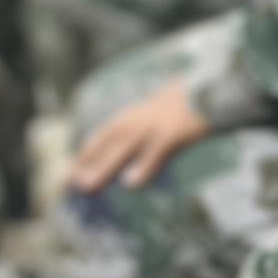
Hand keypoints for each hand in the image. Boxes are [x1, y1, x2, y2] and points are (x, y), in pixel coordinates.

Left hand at [69, 78, 210, 193]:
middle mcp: (136, 120)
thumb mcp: (151, 118)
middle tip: (72, 186)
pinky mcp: (172, 133)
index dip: (84, 156)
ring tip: (88, 187)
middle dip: (88, 164)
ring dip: (104, 166)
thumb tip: (122, 164)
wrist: (207, 90)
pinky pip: (155, 152)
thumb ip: (135, 134)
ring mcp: (153, 126)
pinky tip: (130, 184)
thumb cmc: (178, 110)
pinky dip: (142, 167)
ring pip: (123, 147)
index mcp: (130, 118)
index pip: (100, 137)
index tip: (69, 176)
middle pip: (107, 143)